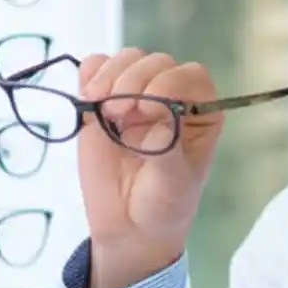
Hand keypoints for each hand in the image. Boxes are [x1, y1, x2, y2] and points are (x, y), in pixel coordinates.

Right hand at [76, 49, 223, 287]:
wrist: (128, 227)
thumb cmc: (163, 205)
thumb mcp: (172, 185)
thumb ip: (167, 153)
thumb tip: (159, 124)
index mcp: (200, 113)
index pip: (191, 77)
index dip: (170, 82)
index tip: (150, 109)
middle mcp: (171, 98)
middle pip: (157, 63)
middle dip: (135, 79)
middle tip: (119, 111)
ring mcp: (135, 97)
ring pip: (128, 60)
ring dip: (111, 74)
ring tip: (100, 105)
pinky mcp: (103, 103)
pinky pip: (96, 70)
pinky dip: (89, 72)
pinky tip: (87, 93)